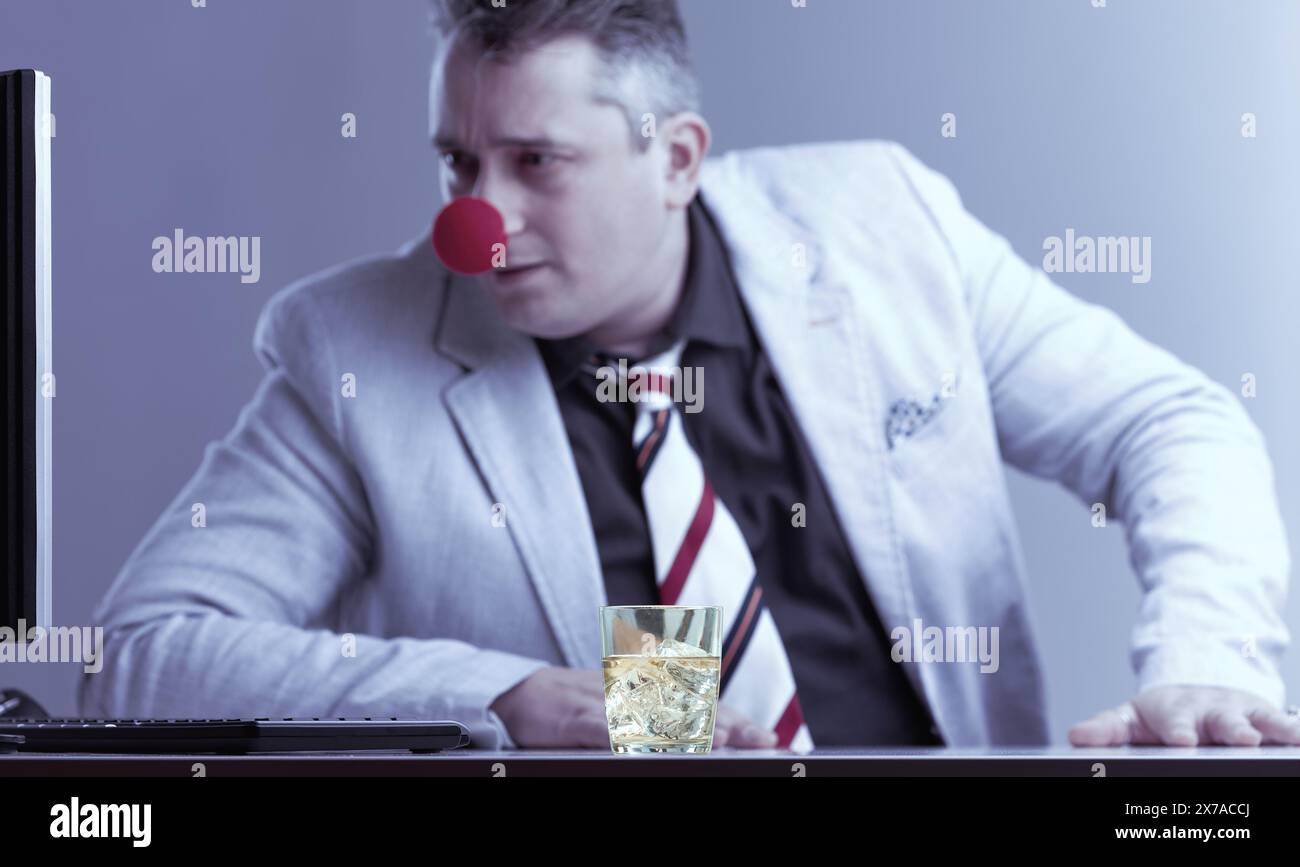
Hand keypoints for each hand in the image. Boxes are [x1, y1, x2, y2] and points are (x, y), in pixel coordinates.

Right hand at [489, 666, 780, 748]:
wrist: (516, 694)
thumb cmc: (570, 704)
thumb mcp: (618, 704)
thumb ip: (655, 715)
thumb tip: (704, 727)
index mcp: (644, 691)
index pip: (698, 704)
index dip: (734, 718)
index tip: (766, 735)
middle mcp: (630, 693)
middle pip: (686, 706)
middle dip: (726, 722)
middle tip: (759, 738)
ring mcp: (603, 705)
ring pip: (652, 715)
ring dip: (689, 727)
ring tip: (721, 739)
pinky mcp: (575, 720)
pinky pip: (605, 728)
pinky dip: (630, 734)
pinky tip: (651, 744)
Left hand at [1068, 685, 1299, 746]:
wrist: (1195, 693)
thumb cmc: (1161, 716)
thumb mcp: (1130, 719)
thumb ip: (1106, 728)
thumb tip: (1077, 737)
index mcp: (1172, 710)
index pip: (1174, 720)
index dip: (1179, 729)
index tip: (1182, 739)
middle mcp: (1210, 709)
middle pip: (1221, 719)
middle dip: (1231, 728)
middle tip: (1240, 738)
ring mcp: (1241, 713)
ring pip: (1258, 719)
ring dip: (1271, 728)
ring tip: (1285, 738)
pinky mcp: (1267, 717)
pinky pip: (1285, 722)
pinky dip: (1294, 729)